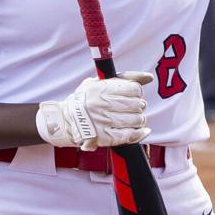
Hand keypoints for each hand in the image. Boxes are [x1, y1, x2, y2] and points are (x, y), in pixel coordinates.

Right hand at [37, 72, 154, 150]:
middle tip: (133, 108)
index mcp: (100, 88)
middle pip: (137, 104)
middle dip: (139, 106)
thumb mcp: (99, 82)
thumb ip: (124, 78)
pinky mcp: (104, 137)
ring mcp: (103, 121)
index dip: (137, 92)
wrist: (65, 121)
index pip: (133, 88)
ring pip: (136, 120)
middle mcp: (101, 104)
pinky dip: (139, 133)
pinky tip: (139, 130)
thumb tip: (149, 77)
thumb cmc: (86, 100)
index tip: (132, 95)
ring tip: (132, 118)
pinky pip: (130, 135)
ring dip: (138, 120)